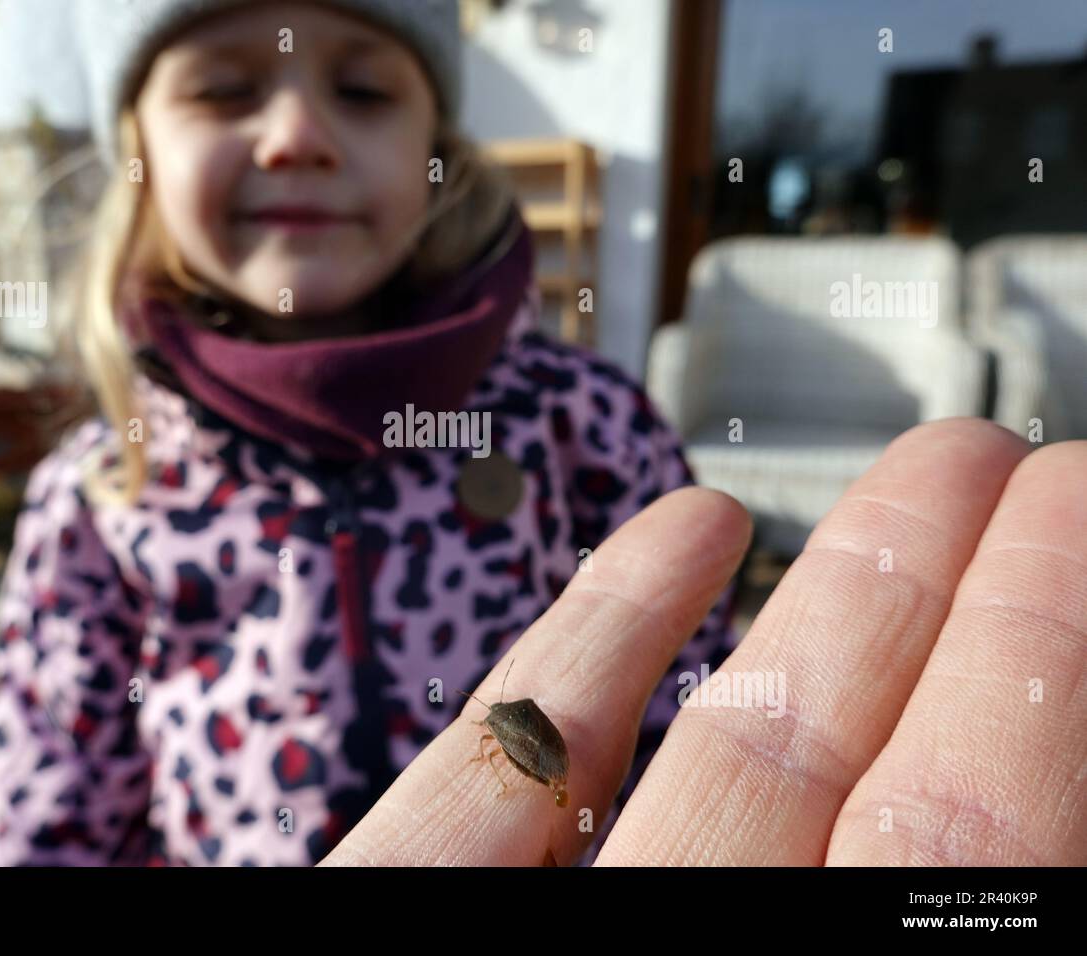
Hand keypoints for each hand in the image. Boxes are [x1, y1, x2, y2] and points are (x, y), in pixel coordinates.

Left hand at [0, 419, 1081, 866]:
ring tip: (1045, 485)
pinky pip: (973, 895)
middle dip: (876, 603)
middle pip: (767, 778)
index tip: (708, 508)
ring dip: (979, 645)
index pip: (542, 778)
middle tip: (978, 446)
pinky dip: (1027, 757)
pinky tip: (1060, 607)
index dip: (631, 632)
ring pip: (890, 821)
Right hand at [322, 419, 1085, 865]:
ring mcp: (573, 923)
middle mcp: (707, 947)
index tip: (1069, 517)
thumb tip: (1030, 785)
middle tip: (1031, 473)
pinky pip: (503, 770)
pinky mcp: (405, 902)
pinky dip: (603, 636)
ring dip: (829, 599)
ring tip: (931, 475)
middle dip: (953, 606)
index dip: (1035, 665)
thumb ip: (956, 858)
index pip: (975, 843)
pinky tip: (693, 532)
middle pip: (861, 776)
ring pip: (713, 753)